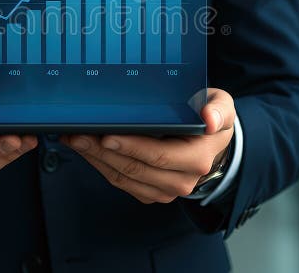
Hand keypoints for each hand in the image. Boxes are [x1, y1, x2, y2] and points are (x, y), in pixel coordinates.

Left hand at [62, 88, 234, 203]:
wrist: (212, 144)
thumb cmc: (210, 120)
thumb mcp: (222, 106)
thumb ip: (218, 109)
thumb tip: (210, 118)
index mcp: (197, 158)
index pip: (158, 155)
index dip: (130, 147)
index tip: (106, 135)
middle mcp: (181, 180)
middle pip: (133, 168)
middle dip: (101, 151)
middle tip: (78, 134)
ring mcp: (164, 190)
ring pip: (122, 177)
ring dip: (95, 159)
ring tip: (75, 140)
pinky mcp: (150, 192)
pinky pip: (120, 181)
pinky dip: (100, 165)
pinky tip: (86, 150)